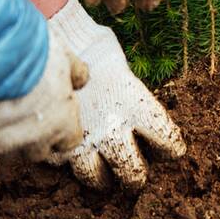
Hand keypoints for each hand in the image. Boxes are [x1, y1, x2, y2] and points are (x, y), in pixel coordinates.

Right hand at [0, 25, 87, 160]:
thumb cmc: (29, 53)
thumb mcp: (62, 57)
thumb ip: (75, 74)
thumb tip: (81, 81)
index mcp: (62, 122)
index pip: (70, 141)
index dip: (60, 129)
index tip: (52, 115)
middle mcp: (34, 140)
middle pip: (37, 151)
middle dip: (32, 136)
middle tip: (20, 111)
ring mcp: (1, 144)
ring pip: (4, 148)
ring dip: (0, 134)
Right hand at [48, 0, 184, 188]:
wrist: (50, 40)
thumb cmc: (91, 44)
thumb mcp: (121, 67)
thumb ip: (131, 94)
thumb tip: (136, 105)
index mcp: (138, 108)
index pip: (168, 142)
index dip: (170, 148)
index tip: (167, 149)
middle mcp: (113, 129)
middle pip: (133, 174)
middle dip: (135, 177)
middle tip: (133, 173)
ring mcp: (80, 138)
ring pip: (95, 178)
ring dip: (101, 178)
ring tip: (102, 172)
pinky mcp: (50, 141)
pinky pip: (60, 164)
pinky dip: (65, 162)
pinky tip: (68, 152)